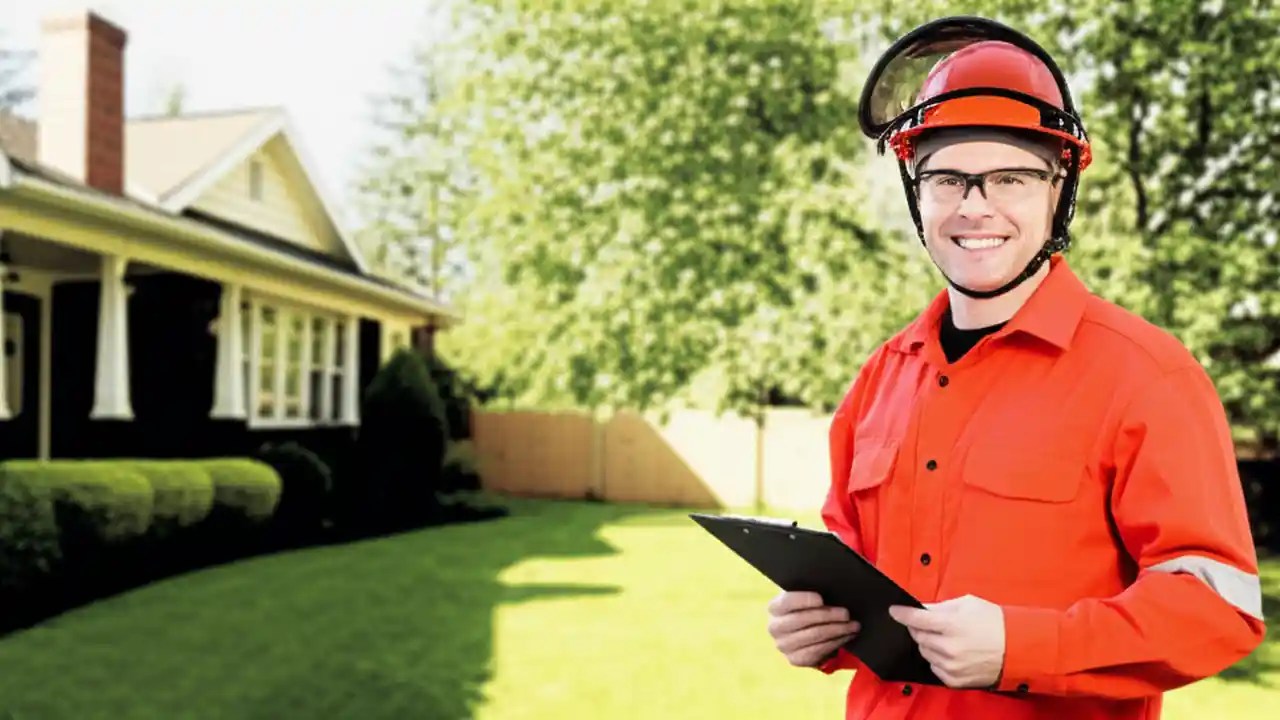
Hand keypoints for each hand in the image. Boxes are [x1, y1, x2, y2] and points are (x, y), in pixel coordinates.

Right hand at [767, 590, 860, 667]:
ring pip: (813, 636)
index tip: (821, 599)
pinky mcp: (795, 659)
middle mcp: (775, 627)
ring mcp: (783, 645)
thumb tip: (834, 588)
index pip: (786, 602)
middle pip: (801, 620)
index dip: (803, 600)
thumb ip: (813, 592)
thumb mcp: (806, 597)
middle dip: (827, 616)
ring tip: (853, 625)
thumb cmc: (808, 608)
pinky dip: (836, 642)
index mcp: (774, 608)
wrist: (804, 632)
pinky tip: (847, 636)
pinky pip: (818, 651)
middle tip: (846, 613)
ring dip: (837, 630)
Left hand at [888, 594, 1005, 688]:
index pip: (917, 620)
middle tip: (930, 624)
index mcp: (952, 625)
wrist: (1017, 649)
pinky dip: (937, 658)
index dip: (903, 614)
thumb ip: (941, 607)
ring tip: (946, 638)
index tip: (894, 611)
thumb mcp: (968, 604)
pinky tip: (951, 652)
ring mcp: (951, 666)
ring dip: (929, 643)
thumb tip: (921, 609)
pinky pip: (934, 667)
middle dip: (920, 628)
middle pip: (918, 636)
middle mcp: (949, 648)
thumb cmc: (995, 623)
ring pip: (924, 652)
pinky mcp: (954, 680)